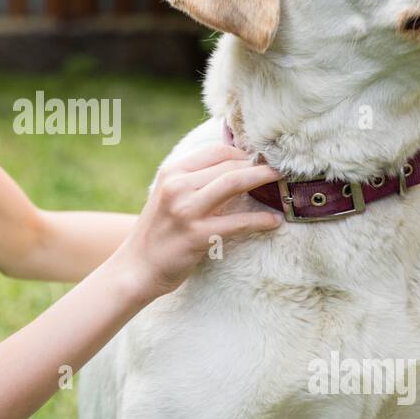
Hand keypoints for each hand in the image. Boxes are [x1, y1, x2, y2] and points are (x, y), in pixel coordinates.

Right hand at [113, 142, 283, 299]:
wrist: (137, 267)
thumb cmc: (159, 231)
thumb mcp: (170, 195)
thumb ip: (195, 179)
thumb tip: (236, 166)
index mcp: (171, 171)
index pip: (217, 151)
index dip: (244, 154)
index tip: (262, 160)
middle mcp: (177, 185)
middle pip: (228, 164)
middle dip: (258, 166)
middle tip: (280, 170)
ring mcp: (186, 210)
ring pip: (234, 183)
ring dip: (263, 180)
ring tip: (283, 184)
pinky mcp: (197, 236)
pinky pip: (237, 223)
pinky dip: (260, 221)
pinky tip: (274, 222)